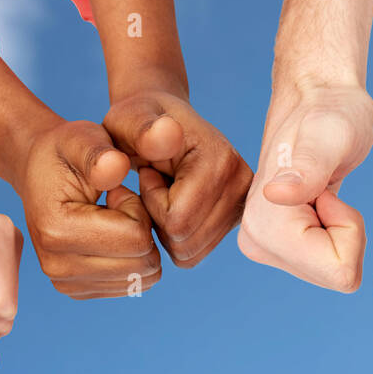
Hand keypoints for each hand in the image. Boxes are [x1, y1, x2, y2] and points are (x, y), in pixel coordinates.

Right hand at [14, 119, 160, 298]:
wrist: (37, 172)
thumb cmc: (64, 153)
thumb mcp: (81, 139)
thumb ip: (100, 153)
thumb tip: (116, 167)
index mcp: (57, 232)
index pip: (136, 238)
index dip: (138, 209)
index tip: (116, 190)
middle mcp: (58, 268)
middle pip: (141, 263)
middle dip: (142, 229)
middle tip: (117, 204)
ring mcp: (67, 284)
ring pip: (141, 277)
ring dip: (138, 245)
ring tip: (112, 218)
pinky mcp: (78, 291)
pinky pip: (131, 284)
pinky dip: (131, 259)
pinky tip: (110, 236)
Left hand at [103, 91, 251, 267]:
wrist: (163, 122)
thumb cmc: (139, 121)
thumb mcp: (128, 119)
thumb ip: (141, 128)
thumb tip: (167, 134)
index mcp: (221, 162)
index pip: (176, 222)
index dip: (150, 203)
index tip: (148, 172)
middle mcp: (243, 186)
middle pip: (185, 243)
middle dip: (157, 219)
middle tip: (155, 183)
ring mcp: (244, 205)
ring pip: (189, 253)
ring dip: (165, 228)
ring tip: (165, 191)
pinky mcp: (237, 220)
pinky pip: (195, 253)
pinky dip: (176, 236)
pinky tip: (175, 204)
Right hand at [237, 83, 372, 291]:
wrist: (319, 99)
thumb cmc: (334, 111)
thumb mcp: (333, 134)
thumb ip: (309, 166)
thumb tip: (277, 195)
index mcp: (264, 227)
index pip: (339, 272)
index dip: (351, 229)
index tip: (330, 189)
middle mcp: (256, 243)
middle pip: (334, 275)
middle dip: (345, 233)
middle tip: (328, 189)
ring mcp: (264, 247)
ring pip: (333, 271)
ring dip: (340, 230)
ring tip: (323, 190)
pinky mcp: (276, 246)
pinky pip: (330, 264)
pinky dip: (335, 231)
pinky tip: (318, 200)